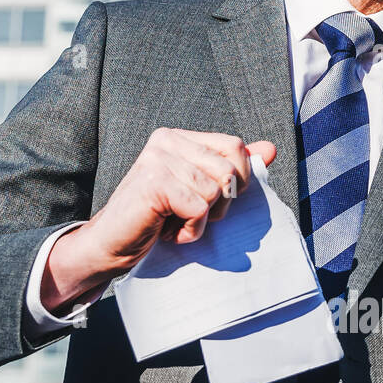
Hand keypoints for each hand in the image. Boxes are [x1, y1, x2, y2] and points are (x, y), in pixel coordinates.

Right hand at [40, 129, 276, 314]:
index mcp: (180, 137)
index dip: (237, 181)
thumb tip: (270, 149)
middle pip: (230, 170)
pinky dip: (190, 229)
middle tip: (189, 214)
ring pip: (215, 191)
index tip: (211, 200)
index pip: (235, 147)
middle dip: (219, 204)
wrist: (113, 245)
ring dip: (202, 220)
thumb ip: (233, 168)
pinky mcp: (154, 182)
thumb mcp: (201, 191)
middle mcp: (167, 140)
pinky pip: (199, 208)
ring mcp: (158, 159)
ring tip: (174, 221)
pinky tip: (167, 230)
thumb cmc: (157, 220)